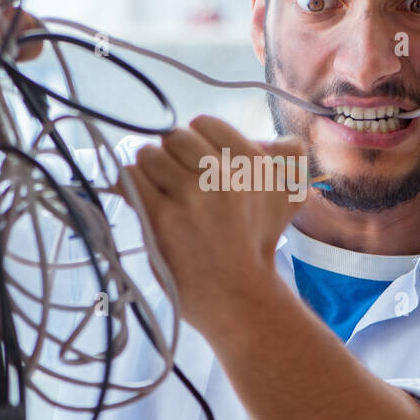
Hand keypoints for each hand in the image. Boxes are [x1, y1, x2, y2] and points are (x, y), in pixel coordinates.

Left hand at [117, 115, 308, 335]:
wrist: (238, 296)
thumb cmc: (256, 243)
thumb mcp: (288, 195)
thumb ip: (288, 157)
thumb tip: (271, 140)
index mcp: (251, 164)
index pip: (204, 123)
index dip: (197, 140)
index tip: (197, 162)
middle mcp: (222, 176)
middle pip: (174, 137)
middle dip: (172, 155)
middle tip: (177, 179)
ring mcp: (190, 197)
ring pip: (149, 154)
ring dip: (149, 171)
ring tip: (161, 192)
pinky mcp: (161, 218)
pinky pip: (130, 178)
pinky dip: (133, 187)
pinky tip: (146, 202)